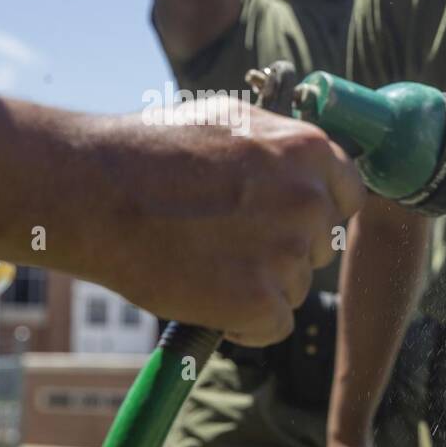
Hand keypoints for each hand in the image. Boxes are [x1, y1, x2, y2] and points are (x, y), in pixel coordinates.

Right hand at [93, 97, 363, 345]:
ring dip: (260, 285)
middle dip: (285, 250)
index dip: (319, 211)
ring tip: (204, 261)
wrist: (96, 193)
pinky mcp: (262, 301)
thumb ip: (279, 146)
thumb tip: (306, 160)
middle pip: (320, 245)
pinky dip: (246, 325)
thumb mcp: (230, 120)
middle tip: (227, 241)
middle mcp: (310, 201)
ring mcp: (288, 253)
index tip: (288, 221)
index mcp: (309, 151)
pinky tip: (209, 300)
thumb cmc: (151, 150)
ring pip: (296, 286)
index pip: (349, 195)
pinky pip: (274, 326)